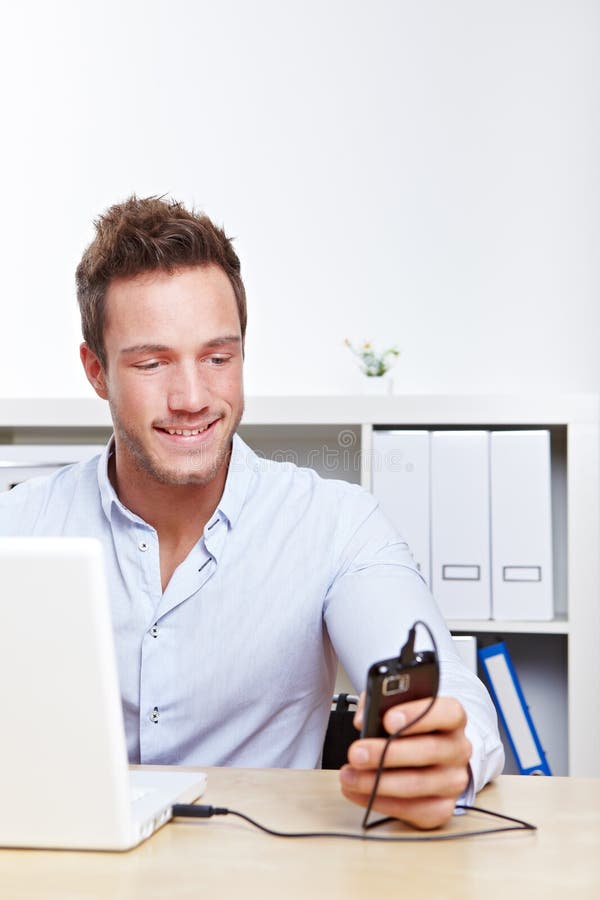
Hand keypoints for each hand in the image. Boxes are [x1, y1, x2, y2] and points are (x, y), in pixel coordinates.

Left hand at [339, 694, 471, 829]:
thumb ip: (378, 704)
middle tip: (356, 753)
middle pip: (429, 750)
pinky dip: (380, 801)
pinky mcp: (443, 808)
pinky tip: (358, 792)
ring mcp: (453, 781)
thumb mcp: (395, 706)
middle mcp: (458, 749)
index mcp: (452, 718)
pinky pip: (412, 810)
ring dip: (377, 782)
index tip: (387, 720)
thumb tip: (362, 720)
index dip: (417, 715)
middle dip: (386, 753)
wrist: (426, 760)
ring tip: (349, 776)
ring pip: (417, 784)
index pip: (446, 712)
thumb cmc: (408, 729)